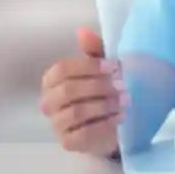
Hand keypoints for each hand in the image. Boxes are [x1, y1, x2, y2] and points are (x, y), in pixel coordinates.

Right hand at [39, 27, 128, 156]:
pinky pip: (83, 134)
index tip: (113, 66)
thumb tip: (82, 31)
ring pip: (75, 112)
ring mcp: (57, 124)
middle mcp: (49, 102)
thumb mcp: (102, 68)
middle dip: (98, 86)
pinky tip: (120, 117)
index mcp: (53, 80)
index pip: (62, 70)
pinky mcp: (69, 142)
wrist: (112, 124)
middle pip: (68, 91)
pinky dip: (104, 124)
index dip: (88, 67)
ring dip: (103, 105)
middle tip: (122, 85)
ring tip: (125, 100)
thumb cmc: (103, 91)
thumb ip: (93, 50)